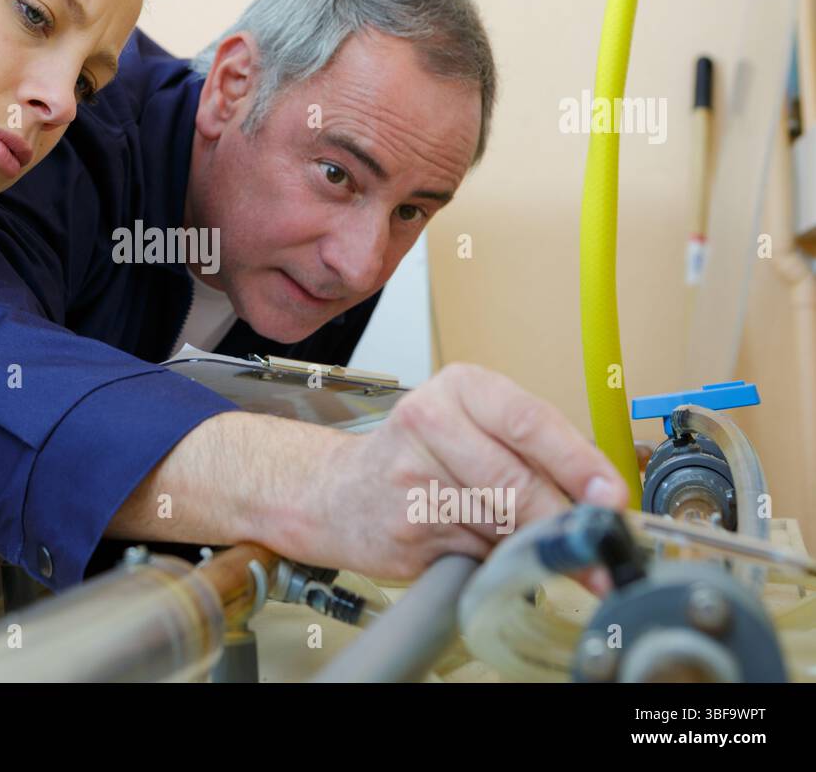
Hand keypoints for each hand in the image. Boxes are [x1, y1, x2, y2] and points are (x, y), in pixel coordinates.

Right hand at [310, 362, 628, 580]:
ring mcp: (412, 476)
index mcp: (459, 386)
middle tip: (597, 548)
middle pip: (517, 480)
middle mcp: (429, 419)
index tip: (610, 497)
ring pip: (500, 522)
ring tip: (537, 549)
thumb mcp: (470, 427)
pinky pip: (475, 551)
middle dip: (564, 522)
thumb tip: (599, 499)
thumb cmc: (418, 458)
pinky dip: (495, 560)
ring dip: (531, 545)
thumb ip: (529, 452)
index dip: (578, 464)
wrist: (337, 492)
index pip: (530, 421)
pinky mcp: (406, 526)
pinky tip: (485, 550)